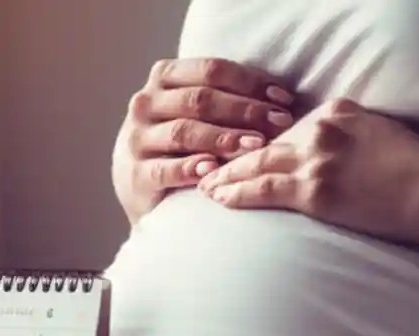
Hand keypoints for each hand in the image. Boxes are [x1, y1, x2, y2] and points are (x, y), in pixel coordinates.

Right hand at [112, 57, 296, 224]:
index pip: (210, 70)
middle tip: (279, 123)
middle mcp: (145, 104)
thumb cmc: (180, 141)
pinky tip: (213, 169)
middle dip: (244, 110)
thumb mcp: (195, 110)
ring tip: (255, 146)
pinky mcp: (135, 175)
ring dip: (224, 138)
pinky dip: (190, 169)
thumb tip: (282, 99)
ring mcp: (137, 139)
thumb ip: (227, 97)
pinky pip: (164, 170)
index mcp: (163, 77)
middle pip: (199, 99)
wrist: (138, 182)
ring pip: (183, 132)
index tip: (284, 99)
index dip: (250, 82)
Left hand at [197, 99, 418, 243]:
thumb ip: (347, 136)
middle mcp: (322, 130)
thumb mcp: (379, 135)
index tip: (234, 148)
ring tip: (203, 186)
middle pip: (264, 143)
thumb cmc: (418, 170)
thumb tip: (324, 150)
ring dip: (224, 176)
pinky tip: (218, 198)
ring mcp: (317, 160)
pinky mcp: (316, 190)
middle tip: (204, 164)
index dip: (256, 140)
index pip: (284, 127)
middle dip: (230, 155)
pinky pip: (263, 190)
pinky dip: (236, 193)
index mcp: (337, 112)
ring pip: (256, 165)